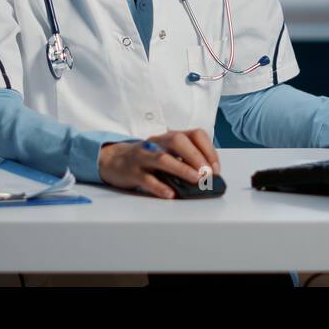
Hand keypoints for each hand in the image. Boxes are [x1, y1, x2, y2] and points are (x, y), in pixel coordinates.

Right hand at [97, 128, 220, 198]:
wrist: (113, 160)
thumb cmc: (147, 158)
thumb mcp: (167, 152)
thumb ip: (186, 160)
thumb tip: (209, 175)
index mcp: (170, 137)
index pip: (195, 134)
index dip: (209, 150)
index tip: (216, 168)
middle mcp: (157, 143)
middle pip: (178, 141)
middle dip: (196, 157)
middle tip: (207, 174)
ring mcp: (143, 157)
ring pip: (162, 158)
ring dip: (182, 169)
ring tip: (196, 180)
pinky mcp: (132, 172)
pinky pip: (146, 179)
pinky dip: (160, 186)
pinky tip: (170, 193)